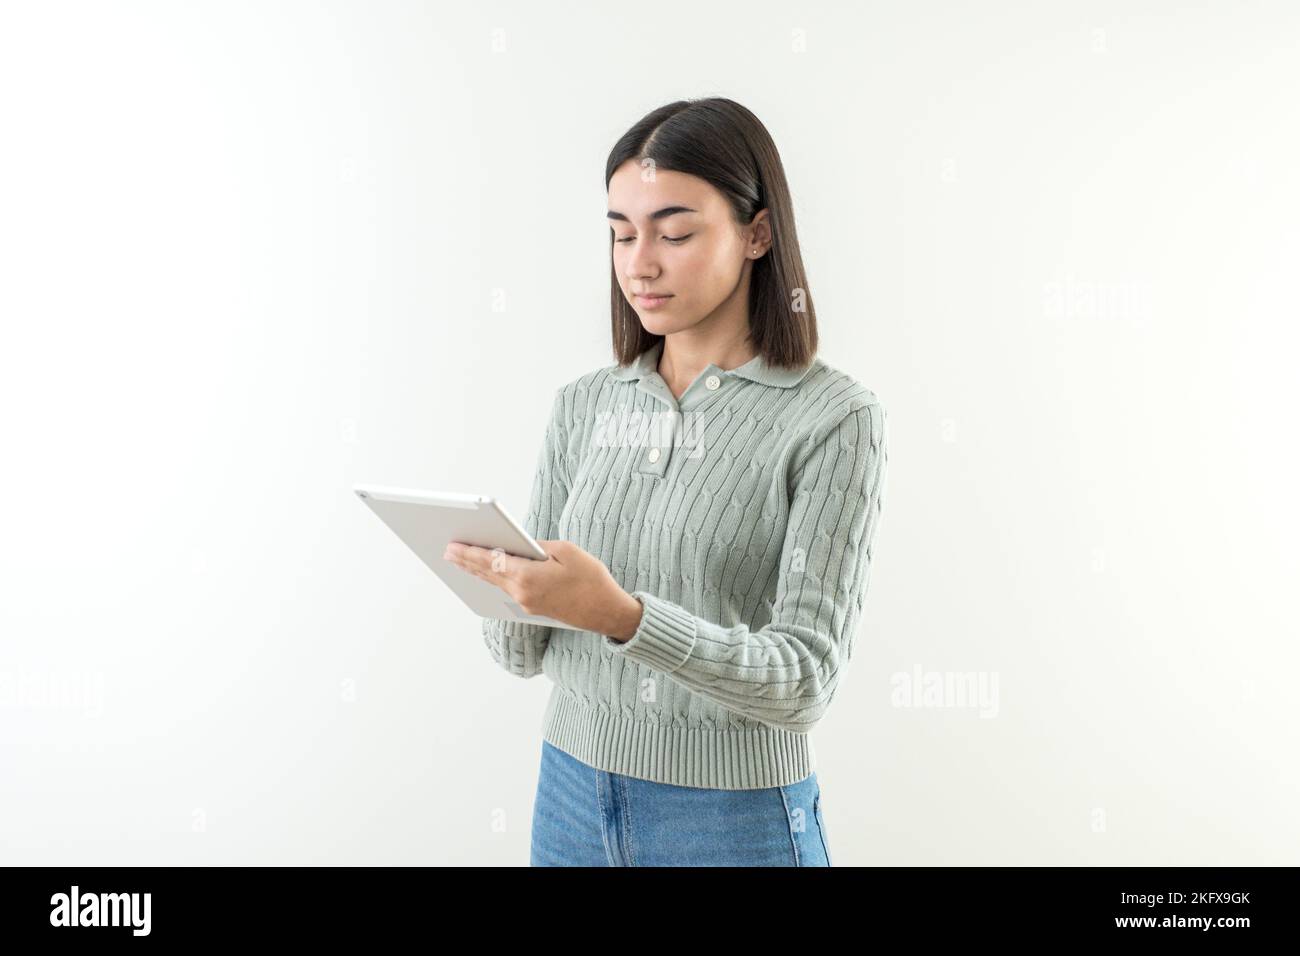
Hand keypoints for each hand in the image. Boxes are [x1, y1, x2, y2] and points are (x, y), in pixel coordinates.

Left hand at [442, 539, 643, 639]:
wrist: (606, 611)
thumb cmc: (591, 578)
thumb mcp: (566, 551)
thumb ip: (538, 547)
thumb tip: (520, 546)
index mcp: (528, 577)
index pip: (491, 561)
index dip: (469, 553)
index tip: (452, 546)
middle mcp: (522, 593)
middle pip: (487, 574)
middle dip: (466, 561)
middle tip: (448, 551)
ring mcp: (526, 603)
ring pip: (495, 583)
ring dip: (477, 571)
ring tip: (460, 561)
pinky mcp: (533, 607)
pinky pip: (506, 590)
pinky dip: (493, 579)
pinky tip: (487, 574)